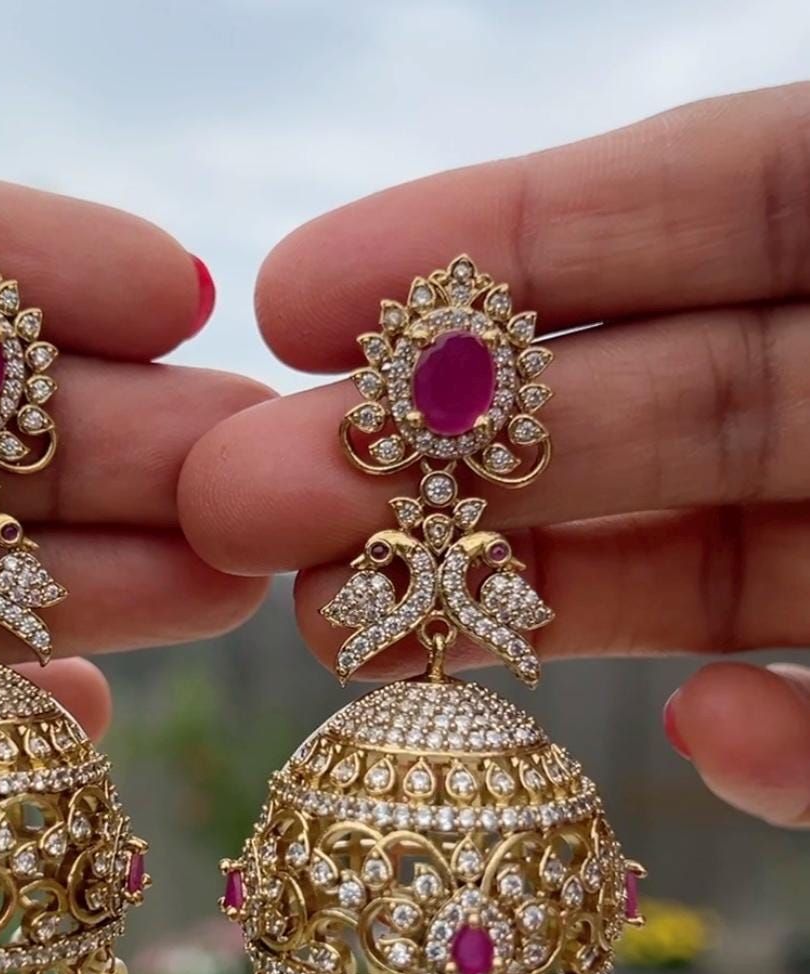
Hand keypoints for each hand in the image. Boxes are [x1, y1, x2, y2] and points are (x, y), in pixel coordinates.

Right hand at [180, 82, 809, 828]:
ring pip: (709, 555)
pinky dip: (784, 746)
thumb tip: (664, 458)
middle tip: (242, 489)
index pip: (715, 203)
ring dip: (526, 590)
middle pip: (657, 402)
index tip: (293, 295)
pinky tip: (698, 728)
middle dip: (437, 442)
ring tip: (330, 619)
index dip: (501, 241)